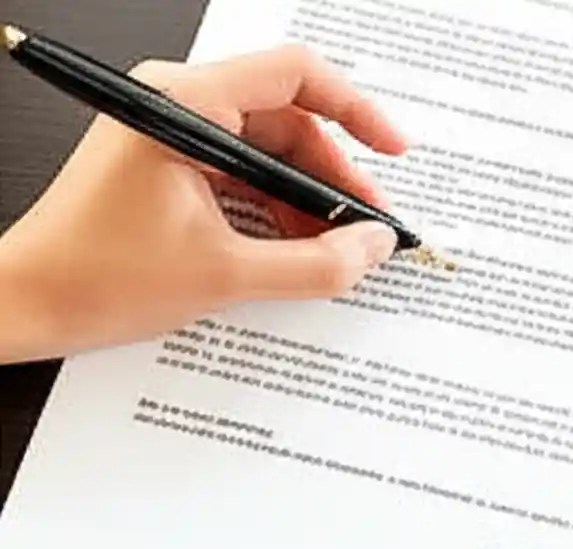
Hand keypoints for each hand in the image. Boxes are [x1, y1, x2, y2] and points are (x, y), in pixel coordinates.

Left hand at [0, 44, 405, 363]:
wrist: (27, 304)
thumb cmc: (94, 278)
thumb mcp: (225, 276)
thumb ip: (314, 264)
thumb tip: (372, 247)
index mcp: (184, 105)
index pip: (294, 75)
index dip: (357, 110)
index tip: (392, 148)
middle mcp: (178, 105)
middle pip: (288, 118)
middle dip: (335, 175)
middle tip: (368, 224)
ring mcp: (172, 131)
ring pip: (268, 149)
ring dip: (307, 196)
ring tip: (337, 243)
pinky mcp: (168, 161)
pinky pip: (242, 171)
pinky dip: (275, 204)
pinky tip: (299, 244)